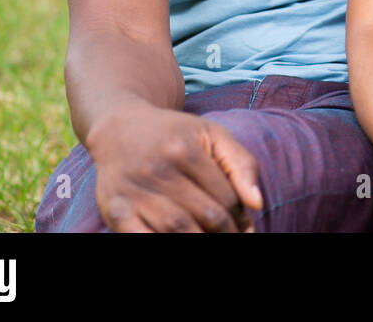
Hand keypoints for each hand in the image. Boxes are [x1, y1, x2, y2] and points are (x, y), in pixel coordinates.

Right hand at [86, 102, 262, 231]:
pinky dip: (161, 244)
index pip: (226, 197)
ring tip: (213, 240)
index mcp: (185, 150)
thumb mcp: (212, 135)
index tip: (245, 226)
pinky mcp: (114, 210)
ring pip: (177, 230)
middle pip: (205, 216)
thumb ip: (241, 164)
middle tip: (231, 236)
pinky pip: (140, 238)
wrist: (119, 128)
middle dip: (226, 233)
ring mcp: (134, 192)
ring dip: (201, 242)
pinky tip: (178, 240)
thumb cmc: (174, 135)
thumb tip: (258, 204)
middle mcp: (158, 170)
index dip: (241, 217)